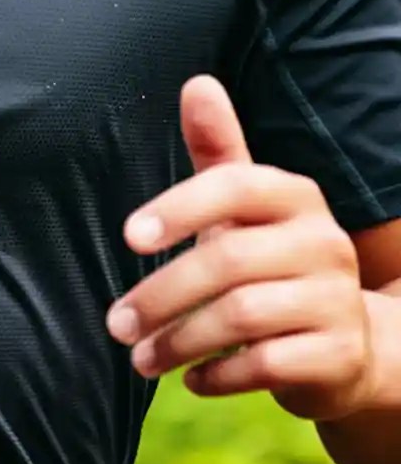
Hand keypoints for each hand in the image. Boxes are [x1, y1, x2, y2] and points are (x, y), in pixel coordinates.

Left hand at [107, 75, 377, 421]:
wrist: (348, 343)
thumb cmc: (272, 262)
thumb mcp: (247, 207)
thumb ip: (219, 151)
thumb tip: (197, 83)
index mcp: (294, 198)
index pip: (236, 187)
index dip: (180, 207)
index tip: (128, 237)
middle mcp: (323, 243)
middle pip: (228, 261)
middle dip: (160, 295)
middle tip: (114, 324)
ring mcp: (336, 300)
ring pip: (242, 317)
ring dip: (178, 341)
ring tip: (139, 359)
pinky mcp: (338, 355)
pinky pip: (266, 366)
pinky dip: (219, 375)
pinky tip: (191, 380)